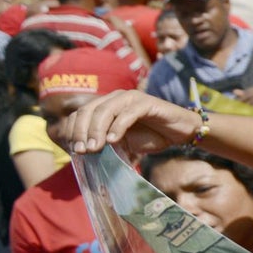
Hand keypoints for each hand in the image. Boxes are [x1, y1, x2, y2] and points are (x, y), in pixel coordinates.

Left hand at [60, 90, 199, 154]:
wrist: (180, 132)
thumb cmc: (151, 136)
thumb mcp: (122, 142)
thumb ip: (104, 143)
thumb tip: (81, 154)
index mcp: (106, 105)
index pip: (79, 114)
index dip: (72, 131)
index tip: (72, 150)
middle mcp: (116, 98)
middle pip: (88, 111)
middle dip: (81, 132)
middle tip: (81, 151)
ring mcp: (131, 98)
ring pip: (105, 111)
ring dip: (96, 131)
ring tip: (94, 148)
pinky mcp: (147, 103)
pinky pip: (128, 114)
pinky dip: (118, 127)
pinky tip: (114, 141)